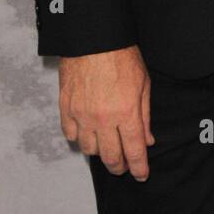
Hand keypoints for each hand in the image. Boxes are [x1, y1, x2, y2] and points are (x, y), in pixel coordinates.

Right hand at [59, 45, 153, 180]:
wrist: (94, 38)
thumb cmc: (122, 57)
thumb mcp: (143, 84)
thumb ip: (145, 116)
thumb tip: (147, 140)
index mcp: (126, 113)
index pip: (134, 151)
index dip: (139, 167)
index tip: (141, 175)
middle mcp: (103, 119)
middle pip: (110, 157)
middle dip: (119, 167)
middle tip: (123, 167)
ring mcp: (82, 115)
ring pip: (89, 149)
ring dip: (99, 152)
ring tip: (107, 146)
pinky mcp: (66, 108)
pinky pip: (71, 135)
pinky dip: (79, 138)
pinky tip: (87, 133)